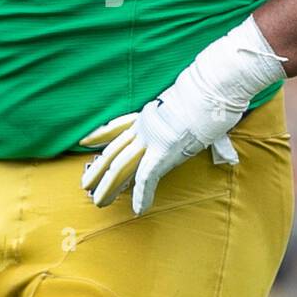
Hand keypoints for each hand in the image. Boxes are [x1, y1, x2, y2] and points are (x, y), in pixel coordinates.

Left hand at [79, 93, 240, 215]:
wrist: (211, 87)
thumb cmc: (207, 94)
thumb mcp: (189, 105)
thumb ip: (191, 119)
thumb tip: (205, 129)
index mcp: (148, 115)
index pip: (118, 126)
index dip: (100, 135)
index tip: (85, 142)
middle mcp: (144, 127)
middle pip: (114, 151)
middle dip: (98, 170)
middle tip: (85, 183)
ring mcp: (151, 139)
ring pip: (121, 167)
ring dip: (109, 187)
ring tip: (99, 202)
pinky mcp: (163, 151)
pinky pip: (147, 177)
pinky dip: (142, 194)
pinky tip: (138, 209)